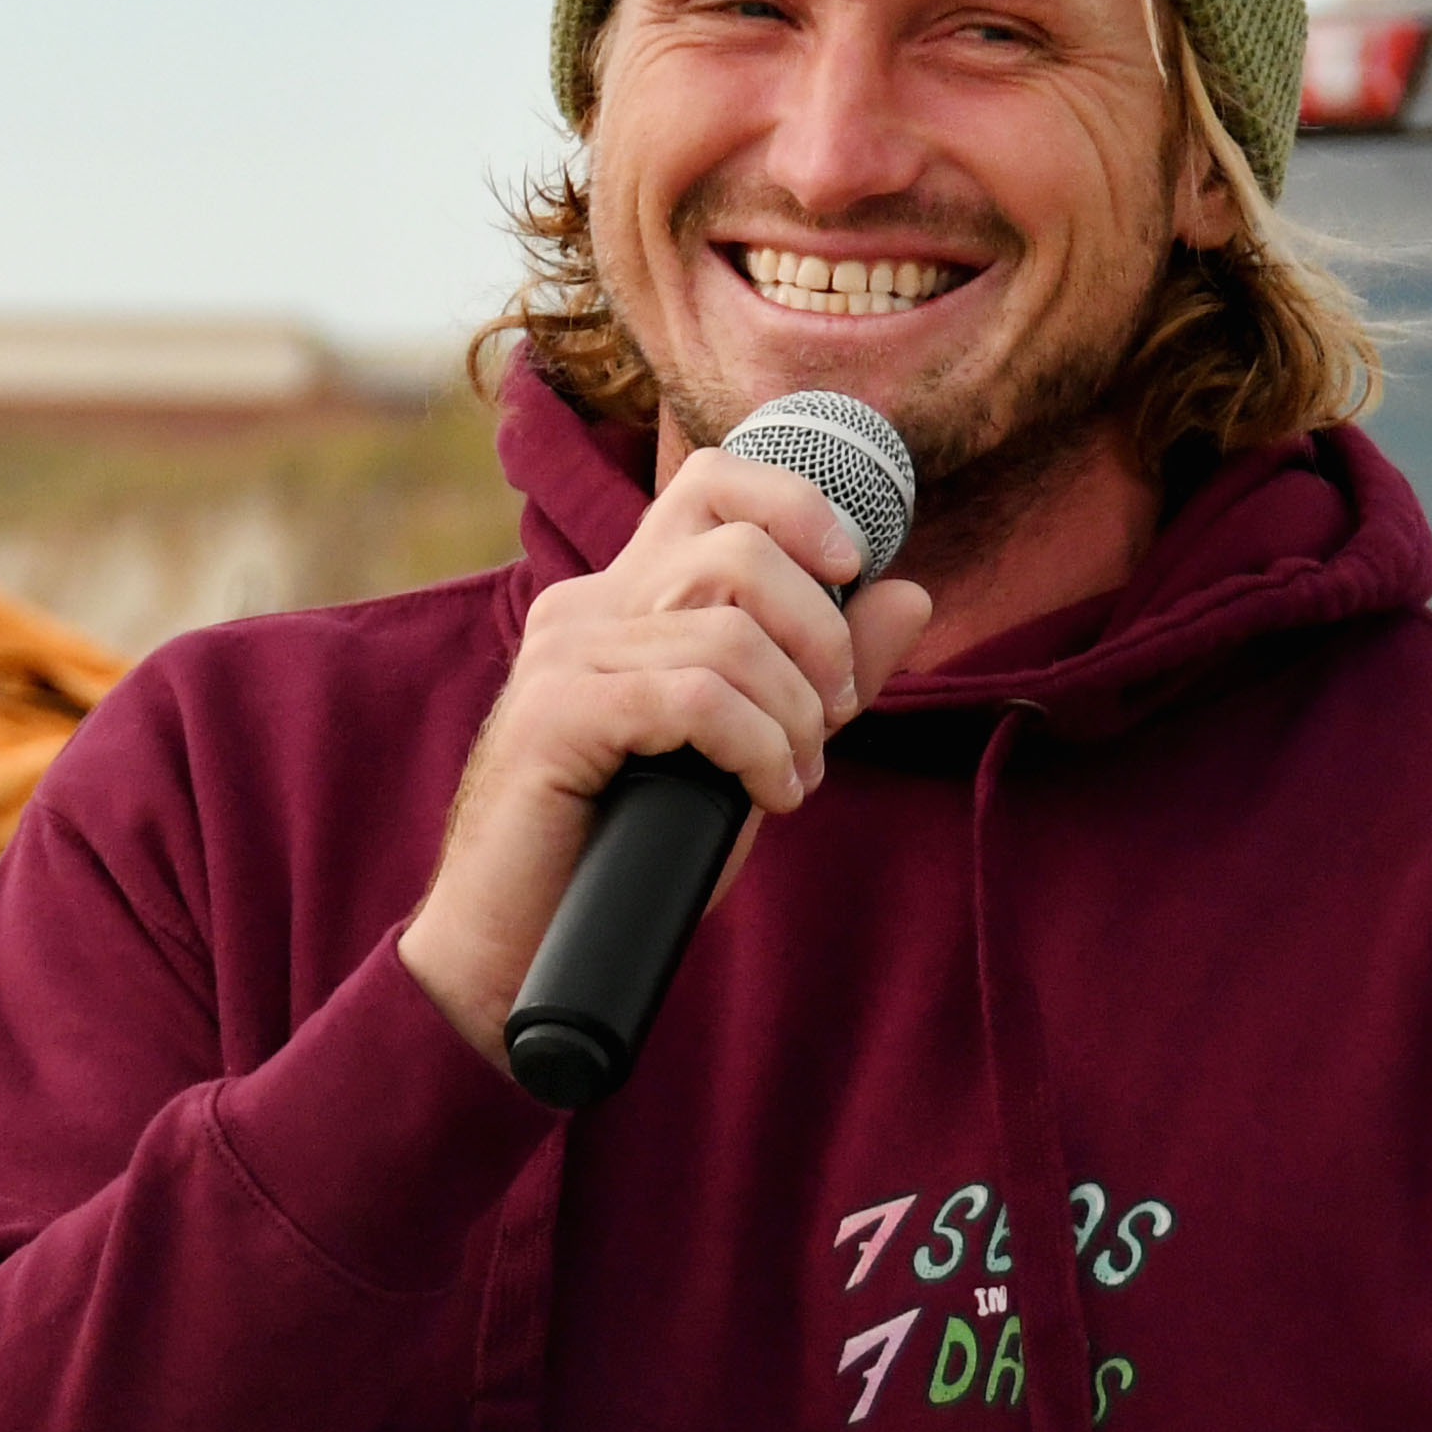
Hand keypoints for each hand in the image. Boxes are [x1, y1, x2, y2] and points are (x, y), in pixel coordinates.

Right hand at [400, 452, 932, 1072]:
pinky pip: (697, 700)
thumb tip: (907, 593)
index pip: (712, 483)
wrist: (525, 947)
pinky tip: (766, 796)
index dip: (798, 504)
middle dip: (822, 637)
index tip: (852, 569)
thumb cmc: (635, 849)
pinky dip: (758, 749)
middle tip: (832, 718)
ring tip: (792, 777)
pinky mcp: (558, 715)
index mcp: (626, 598)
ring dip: (795, 715)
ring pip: (730, 635)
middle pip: (739, 549)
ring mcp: (565, 656)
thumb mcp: (752, 745)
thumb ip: (819, 671)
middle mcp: (587, 607)